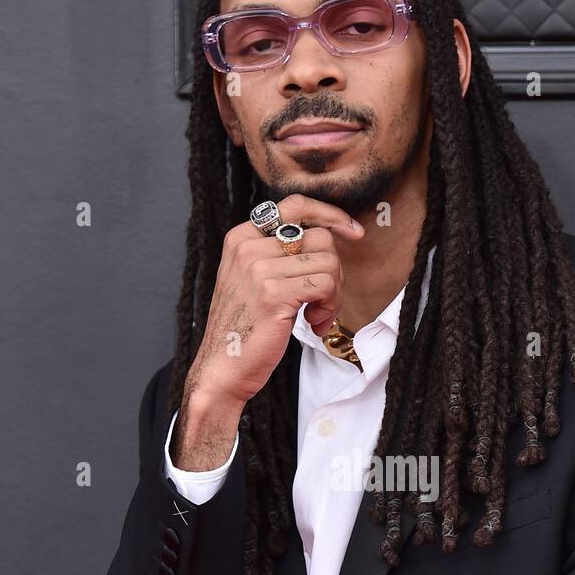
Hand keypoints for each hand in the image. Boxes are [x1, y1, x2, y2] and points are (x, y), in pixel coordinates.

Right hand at [183, 194, 364, 412]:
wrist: (222, 368)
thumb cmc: (244, 329)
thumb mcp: (254, 280)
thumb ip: (279, 256)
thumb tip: (328, 238)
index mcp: (242, 237)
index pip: (295, 205)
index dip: (330, 215)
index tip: (353, 232)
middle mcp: (248, 247)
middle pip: (319, 237)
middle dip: (334, 270)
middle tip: (325, 301)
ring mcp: (259, 269)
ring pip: (327, 262)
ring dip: (333, 294)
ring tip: (317, 316)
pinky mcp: (273, 294)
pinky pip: (324, 285)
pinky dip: (329, 307)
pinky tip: (314, 324)